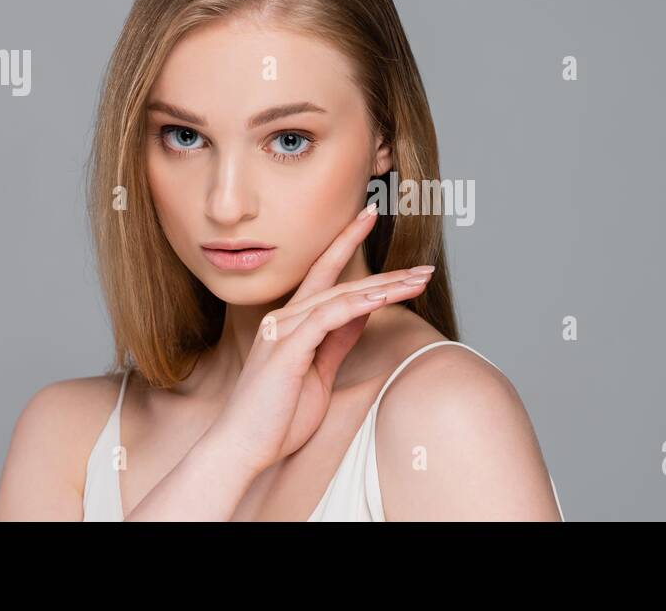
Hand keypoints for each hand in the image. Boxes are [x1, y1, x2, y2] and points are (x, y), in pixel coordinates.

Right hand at [210, 203, 434, 474]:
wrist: (241, 447)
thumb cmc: (276, 418)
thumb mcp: (318, 373)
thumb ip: (336, 341)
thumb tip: (362, 314)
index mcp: (290, 323)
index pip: (323, 273)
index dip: (345, 243)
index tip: (370, 217)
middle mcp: (285, 319)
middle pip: (341, 282)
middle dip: (387, 274)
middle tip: (425, 268)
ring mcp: (284, 331)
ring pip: (340, 295)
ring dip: (384, 287)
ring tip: (418, 282)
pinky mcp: (287, 348)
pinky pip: (329, 317)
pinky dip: (359, 305)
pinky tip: (385, 299)